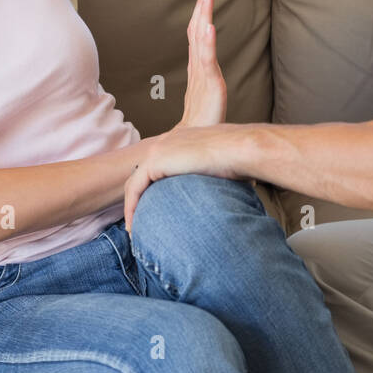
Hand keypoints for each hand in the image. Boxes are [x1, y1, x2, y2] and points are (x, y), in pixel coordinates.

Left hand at [124, 124, 249, 234]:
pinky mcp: (155, 161)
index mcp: (181, 142)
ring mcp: (158, 150)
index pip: (159, 167)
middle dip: (138, 200)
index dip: (153, 190)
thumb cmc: (239, 159)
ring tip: (134, 229)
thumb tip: (223, 200)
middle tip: (139, 223)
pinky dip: (132, 207)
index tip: (155, 211)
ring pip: (135, 183)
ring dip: (132, 207)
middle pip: (142, 175)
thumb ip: (211, 179)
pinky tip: (134, 224)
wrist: (240, 148)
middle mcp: (166, 143)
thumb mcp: (221, 168)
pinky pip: (135, 188)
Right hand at [173, 0, 226, 129]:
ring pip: (201, 38)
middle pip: (197, 29)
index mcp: (197, 67)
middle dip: (202, 6)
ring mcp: (203, 75)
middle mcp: (198, 67)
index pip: (197, 33)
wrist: (193, 144)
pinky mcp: (208, 85)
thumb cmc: (200, 123)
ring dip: (204, 14)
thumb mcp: (205, 96)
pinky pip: (206, 60)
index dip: (200, 12)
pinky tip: (208, 26)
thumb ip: (205, 82)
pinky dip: (206, 42)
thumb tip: (207, 75)